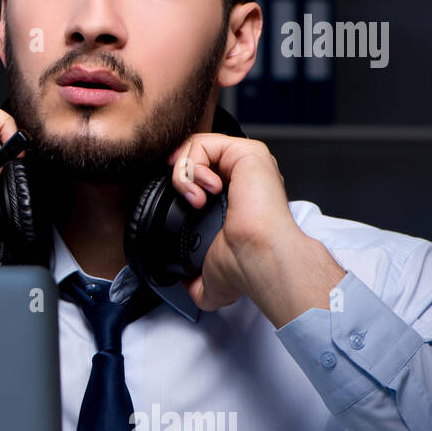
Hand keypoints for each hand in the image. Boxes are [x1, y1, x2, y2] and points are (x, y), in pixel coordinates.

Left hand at [165, 134, 299, 310]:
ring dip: (183, 173)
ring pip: (196, 146)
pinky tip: (201, 190)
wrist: (255, 257)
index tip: (176, 198)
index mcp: (237, 198)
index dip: (179, 181)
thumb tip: (187, 288)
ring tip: (194, 198)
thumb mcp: (210, 276)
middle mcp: (244, 177)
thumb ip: (196, 279)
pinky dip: (191, 166)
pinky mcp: (248, 153)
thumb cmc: (242, 266)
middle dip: (178, 175)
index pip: (199, 174)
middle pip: (195, 155)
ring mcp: (247, 162)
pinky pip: (203, 143)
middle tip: (186, 198)